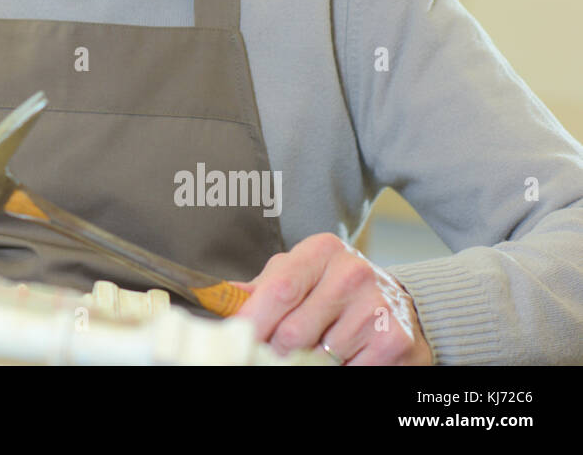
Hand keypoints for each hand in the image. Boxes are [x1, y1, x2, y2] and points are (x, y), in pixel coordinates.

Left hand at [232, 233, 432, 364]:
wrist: (399, 304)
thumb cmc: (337, 289)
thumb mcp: (300, 274)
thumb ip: (264, 287)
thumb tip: (222, 296)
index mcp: (321, 251)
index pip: (278, 290)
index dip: (253, 321)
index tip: (237, 338)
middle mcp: (352, 273)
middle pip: (292, 331)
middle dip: (276, 350)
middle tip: (274, 352)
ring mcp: (375, 307)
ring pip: (317, 357)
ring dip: (308, 362)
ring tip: (315, 349)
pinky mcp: (393, 340)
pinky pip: (346, 371)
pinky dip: (336, 370)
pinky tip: (341, 358)